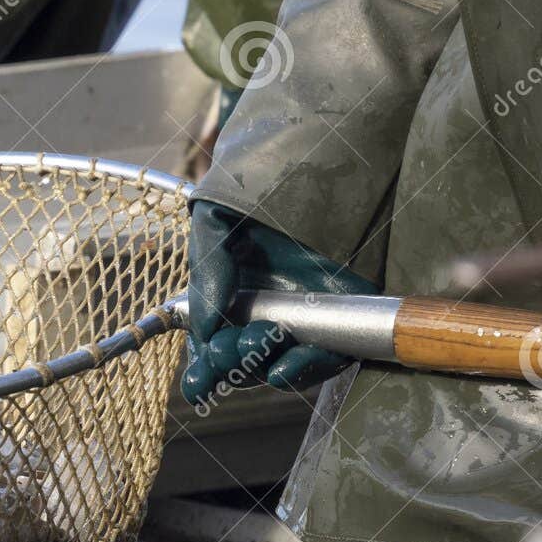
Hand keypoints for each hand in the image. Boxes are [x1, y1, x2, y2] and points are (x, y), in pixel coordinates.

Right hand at [180, 199, 375, 404]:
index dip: (202, 372)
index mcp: (229, 300)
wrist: (323, 157)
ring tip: (259, 352)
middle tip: (232, 346)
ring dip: (266, 371)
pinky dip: (308, 368)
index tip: (197, 383)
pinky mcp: (344, 317)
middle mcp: (265, 315)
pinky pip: (329, 356)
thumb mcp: (215, 221)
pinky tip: (286, 367)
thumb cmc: (260, 190)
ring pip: (281, 365)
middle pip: (244, 364)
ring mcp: (305, 319)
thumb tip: (203, 329)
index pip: (211, 349)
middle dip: (233, 365)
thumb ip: (206, 269)